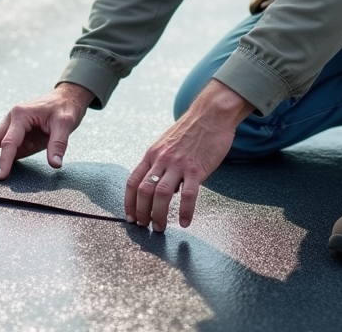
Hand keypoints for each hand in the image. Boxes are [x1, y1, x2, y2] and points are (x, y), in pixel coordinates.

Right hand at [0, 82, 94, 179]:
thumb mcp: (65, 124)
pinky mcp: (18, 134)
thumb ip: (58, 144)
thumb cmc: (65, 108)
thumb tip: (55, 164)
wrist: (67, 97)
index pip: (9, 142)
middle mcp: (12, 119)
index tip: (0, 177)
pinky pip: (3, 145)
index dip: (4, 161)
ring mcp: (13, 126)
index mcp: (21, 115)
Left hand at [125, 79, 253, 231]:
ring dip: (159, 215)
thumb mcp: (167, 143)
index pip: (133, 181)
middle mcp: (162, 159)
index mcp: (152, 154)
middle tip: (145, 226)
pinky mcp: (196, 169)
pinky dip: (186, 211)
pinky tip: (186, 221)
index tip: (131, 217)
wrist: (211, 114)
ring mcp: (179, 164)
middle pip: (144, 191)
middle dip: (142, 213)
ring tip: (160, 227)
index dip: (129, 202)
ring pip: (162, 195)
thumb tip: (164, 188)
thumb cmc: (191, 129)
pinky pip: (189, 195)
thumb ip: (161, 163)